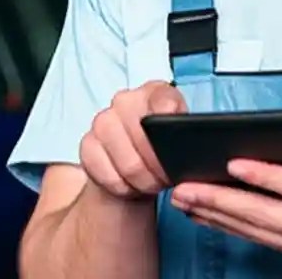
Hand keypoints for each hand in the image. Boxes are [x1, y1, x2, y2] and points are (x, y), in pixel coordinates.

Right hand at [79, 80, 187, 201]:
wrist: (133, 158)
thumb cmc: (163, 146)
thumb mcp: (183, 135)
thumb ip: (189, 133)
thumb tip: (194, 146)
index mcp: (154, 92)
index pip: (165, 104)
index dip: (172, 132)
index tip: (179, 151)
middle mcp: (126, 100)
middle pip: (145, 141)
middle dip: (160, 169)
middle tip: (166, 178)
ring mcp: (103, 121)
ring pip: (128, 164)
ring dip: (143, 181)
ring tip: (151, 182)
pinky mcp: (87, 145)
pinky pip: (108, 176)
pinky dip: (122, 187)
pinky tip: (129, 184)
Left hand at [169, 119, 281, 277]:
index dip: (265, 175)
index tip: (235, 162)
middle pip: (263, 214)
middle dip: (221, 200)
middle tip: (187, 187)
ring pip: (254, 229)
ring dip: (217, 214)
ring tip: (184, 199)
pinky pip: (259, 238)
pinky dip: (230, 226)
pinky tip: (207, 214)